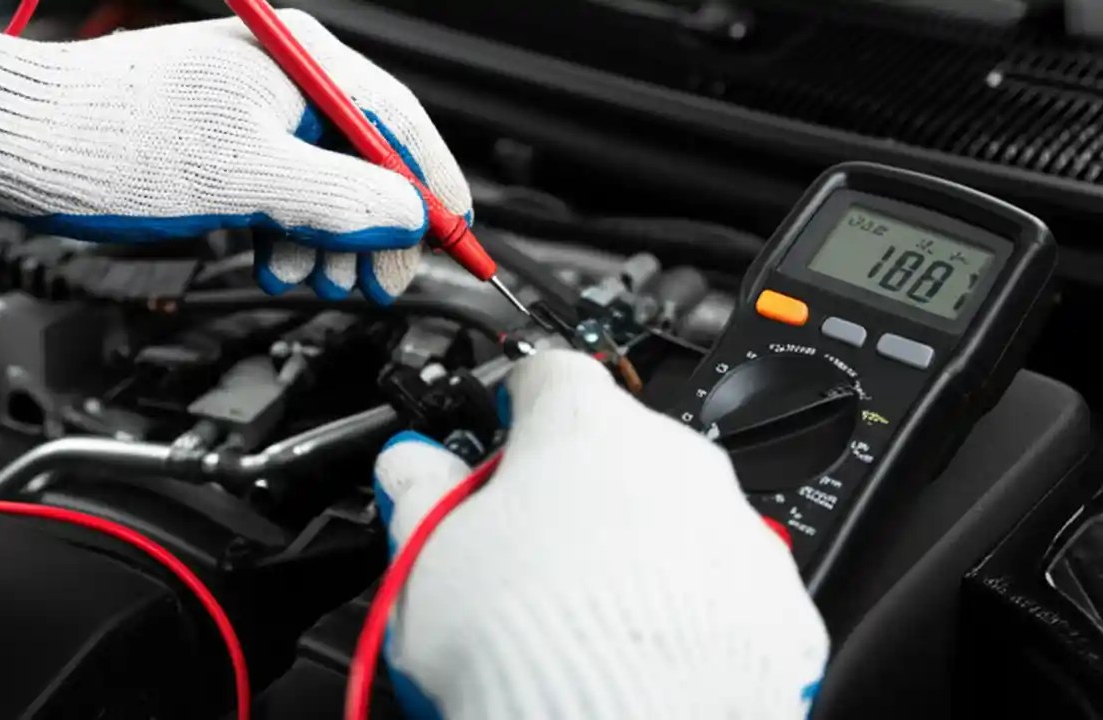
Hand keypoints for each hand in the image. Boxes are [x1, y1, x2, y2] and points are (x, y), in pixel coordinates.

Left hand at [0, 0, 471, 301]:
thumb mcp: (245, 176)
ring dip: (329, 244)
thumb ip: (338, 198)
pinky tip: (278, 264)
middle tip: (378, 280)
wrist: (25, 144)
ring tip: (311, 277)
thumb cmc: (117, 139)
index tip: (455, 234)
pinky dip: (291, 238)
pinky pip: (285, 200)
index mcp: (302, 65)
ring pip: (326, 190)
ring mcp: (255, 119)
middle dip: (375, 230)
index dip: (432, 185)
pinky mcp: (227, 152)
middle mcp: (285, 85)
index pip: (398, 124)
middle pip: (367, 164)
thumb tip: (407, 217)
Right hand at [373, 350, 828, 718]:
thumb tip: (409, 464)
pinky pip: (724, 578)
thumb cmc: (522, 642)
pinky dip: (690, 601)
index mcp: (581, 426)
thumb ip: (419, 493)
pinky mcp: (774, 595)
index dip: (515, 409)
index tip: (499, 445)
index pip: (547, 375)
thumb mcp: (428, 559)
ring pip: (676, 509)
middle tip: (527, 551)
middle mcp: (670, 457)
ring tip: (587, 612)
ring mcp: (730, 524)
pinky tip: (645, 646)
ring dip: (636, 542)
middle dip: (575, 485)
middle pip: (615, 444)